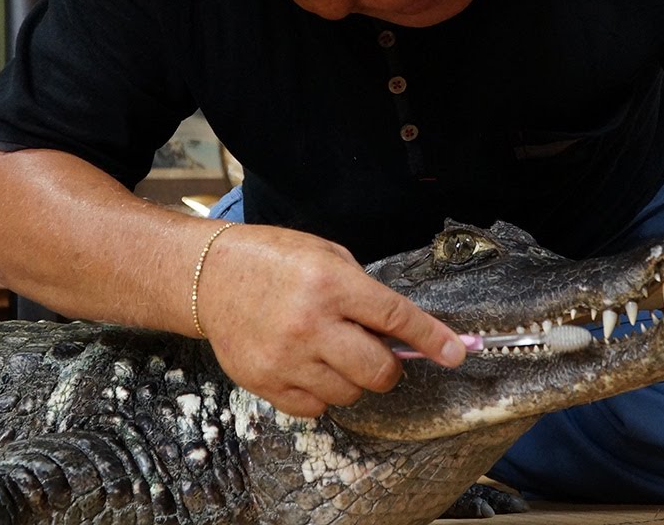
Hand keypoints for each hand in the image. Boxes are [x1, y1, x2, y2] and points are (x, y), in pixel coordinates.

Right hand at [196, 224, 465, 416]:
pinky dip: (321, 393)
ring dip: (351, 379)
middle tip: (374, 352)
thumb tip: (405, 333)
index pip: (396, 318)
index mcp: (330, 283)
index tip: (456, 354)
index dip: (432, 339)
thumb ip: (364, 293)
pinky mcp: (265, 382)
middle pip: (378, 370)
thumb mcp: (325, 255)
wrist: (207, 277)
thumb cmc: (271, 260)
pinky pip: (315, 408)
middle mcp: (310, 323)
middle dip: (388, 366)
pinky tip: (307, 366)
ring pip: (349, 394)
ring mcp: (286, 358)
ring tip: (330, 353)